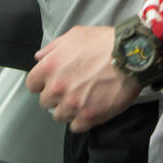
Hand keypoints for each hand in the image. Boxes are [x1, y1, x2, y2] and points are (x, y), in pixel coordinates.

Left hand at [26, 25, 143, 132]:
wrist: (131, 55)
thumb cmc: (105, 43)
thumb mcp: (75, 35)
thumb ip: (53, 48)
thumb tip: (40, 57)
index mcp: (51, 66)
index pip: (32, 84)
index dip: (41, 83)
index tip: (49, 83)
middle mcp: (58, 87)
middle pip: (45, 102)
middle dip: (55, 97)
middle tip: (69, 90)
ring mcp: (72, 104)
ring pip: (59, 116)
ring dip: (68, 109)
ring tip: (81, 100)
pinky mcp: (88, 116)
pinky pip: (75, 127)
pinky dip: (81, 120)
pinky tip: (89, 109)